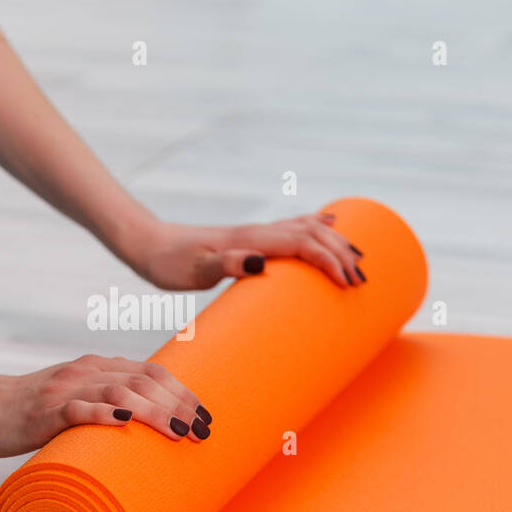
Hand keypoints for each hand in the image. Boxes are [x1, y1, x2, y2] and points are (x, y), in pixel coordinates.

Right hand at [0, 355, 213, 456]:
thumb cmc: (33, 414)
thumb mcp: (77, 402)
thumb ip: (108, 406)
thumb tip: (150, 433)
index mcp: (98, 367)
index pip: (152, 371)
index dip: (183, 392)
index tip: (205, 417)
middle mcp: (86, 372)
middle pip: (143, 380)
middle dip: (178, 404)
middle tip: (202, 431)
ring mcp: (65, 389)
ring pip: (119, 391)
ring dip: (154, 411)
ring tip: (178, 431)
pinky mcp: (44, 411)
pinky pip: (78, 408)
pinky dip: (103, 413)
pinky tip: (124, 422)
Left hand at [127, 212, 365, 290]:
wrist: (149, 245)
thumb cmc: (168, 263)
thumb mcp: (192, 270)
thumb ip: (224, 264)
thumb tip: (262, 261)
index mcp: (251, 240)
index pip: (303, 244)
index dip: (330, 262)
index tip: (350, 284)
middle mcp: (258, 232)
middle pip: (312, 234)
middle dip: (341, 255)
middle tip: (362, 281)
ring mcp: (255, 234)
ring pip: (306, 228)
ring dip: (335, 242)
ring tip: (359, 258)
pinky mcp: (249, 239)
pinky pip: (293, 228)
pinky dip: (316, 228)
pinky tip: (327, 227)